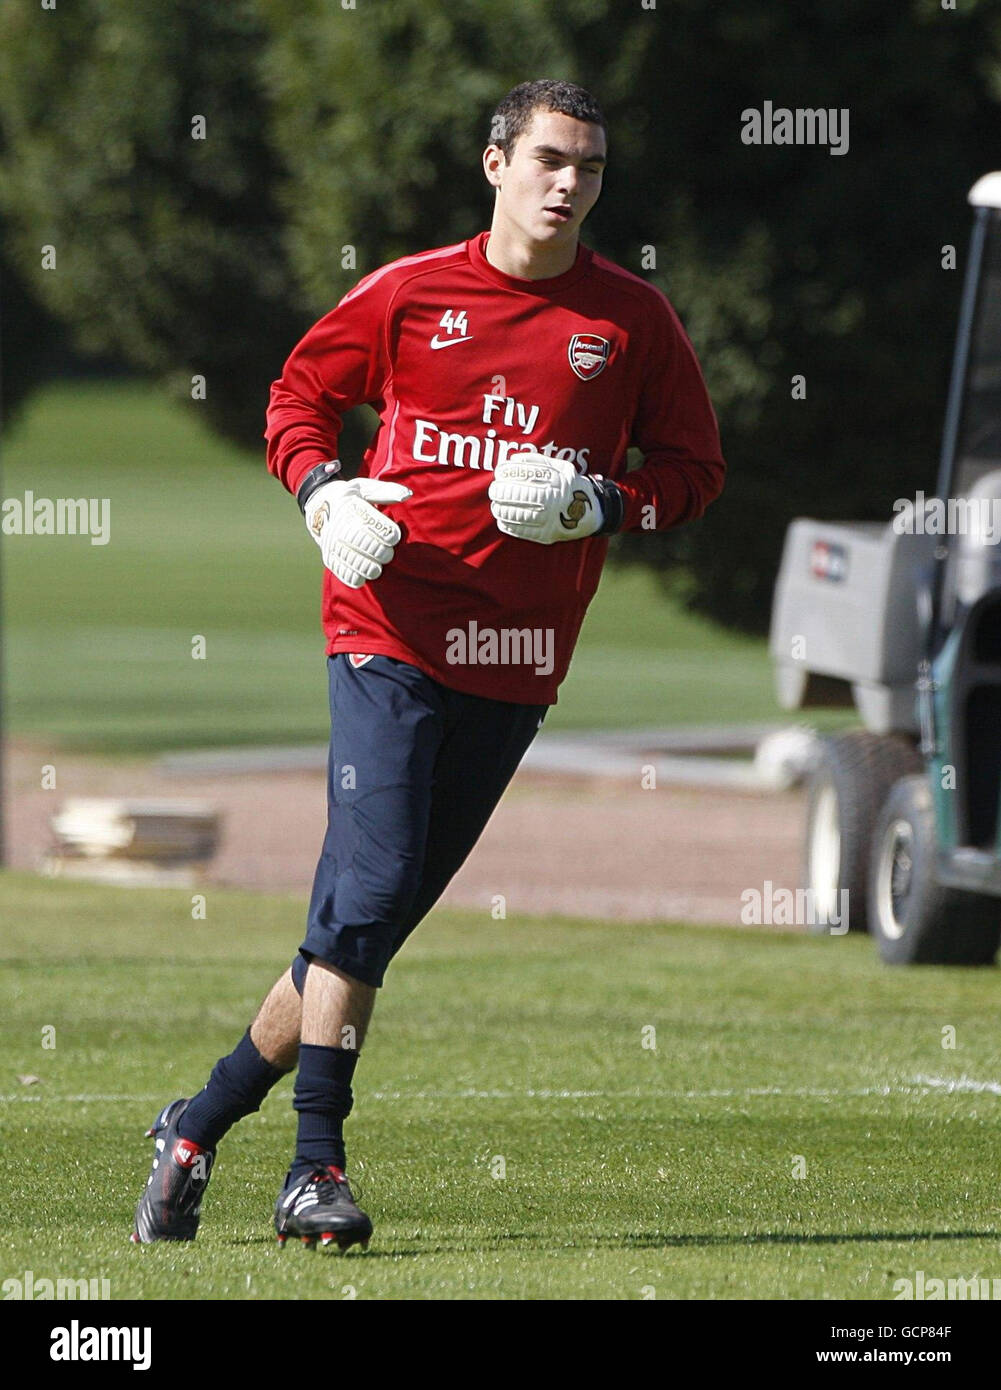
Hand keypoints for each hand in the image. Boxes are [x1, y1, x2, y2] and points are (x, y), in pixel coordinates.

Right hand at [304, 477, 411, 587]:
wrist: (319, 506)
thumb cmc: (351, 498)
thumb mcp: (365, 488)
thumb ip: (387, 491)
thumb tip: (407, 495)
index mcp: (350, 506)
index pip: (369, 521)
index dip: (386, 532)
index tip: (394, 537)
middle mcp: (339, 525)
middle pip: (362, 543)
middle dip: (379, 552)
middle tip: (388, 554)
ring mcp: (332, 543)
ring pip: (352, 560)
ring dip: (368, 567)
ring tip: (377, 569)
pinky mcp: (329, 557)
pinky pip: (342, 571)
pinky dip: (354, 576)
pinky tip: (363, 576)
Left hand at [488, 452, 607, 543]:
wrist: (590, 512)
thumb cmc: (569, 486)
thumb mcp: (562, 468)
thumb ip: (539, 461)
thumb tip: (513, 459)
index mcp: (559, 480)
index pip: (529, 474)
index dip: (510, 473)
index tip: (499, 472)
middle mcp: (557, 499)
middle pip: (523, 495)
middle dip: (503, 491)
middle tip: (494, 489)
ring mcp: (553, 519)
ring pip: (521, 514)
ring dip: (503, 509)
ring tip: (495, 505)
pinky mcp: (548, 535)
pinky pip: (524, 532)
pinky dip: (509, 525)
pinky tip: (502, 519)